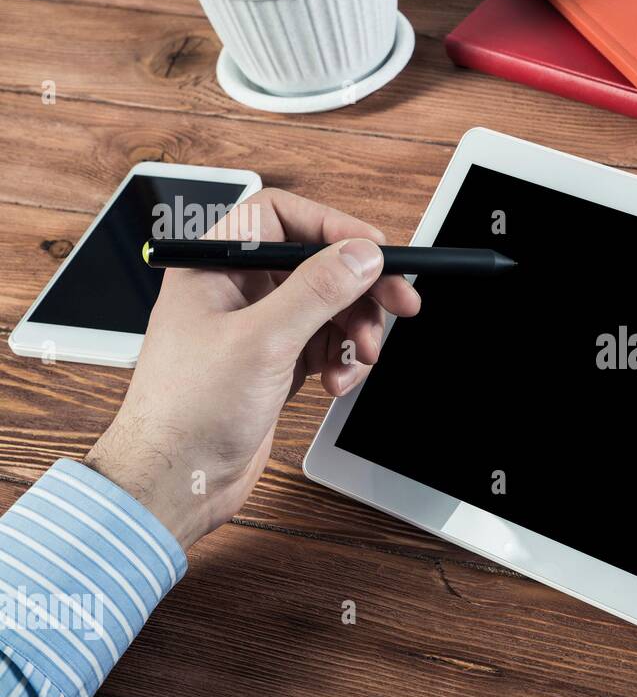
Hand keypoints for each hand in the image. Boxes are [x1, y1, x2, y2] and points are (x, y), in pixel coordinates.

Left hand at [84, 188, 420, 550]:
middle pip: (316, 264)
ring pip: (328, 307)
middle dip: (360, 287)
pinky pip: (324, 344)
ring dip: (355, 331)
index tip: (375, 250)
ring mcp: (256, 328)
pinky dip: (341, 360)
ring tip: (360, 360)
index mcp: (214, 267)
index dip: (332, 226)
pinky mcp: (273, 363)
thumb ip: (317, 291)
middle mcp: (235, 291)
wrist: (175, 479)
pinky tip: (336, 384)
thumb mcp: (263, 341)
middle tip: (401, 303)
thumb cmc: (188, 411)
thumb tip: (361, 254)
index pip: (280, 217)